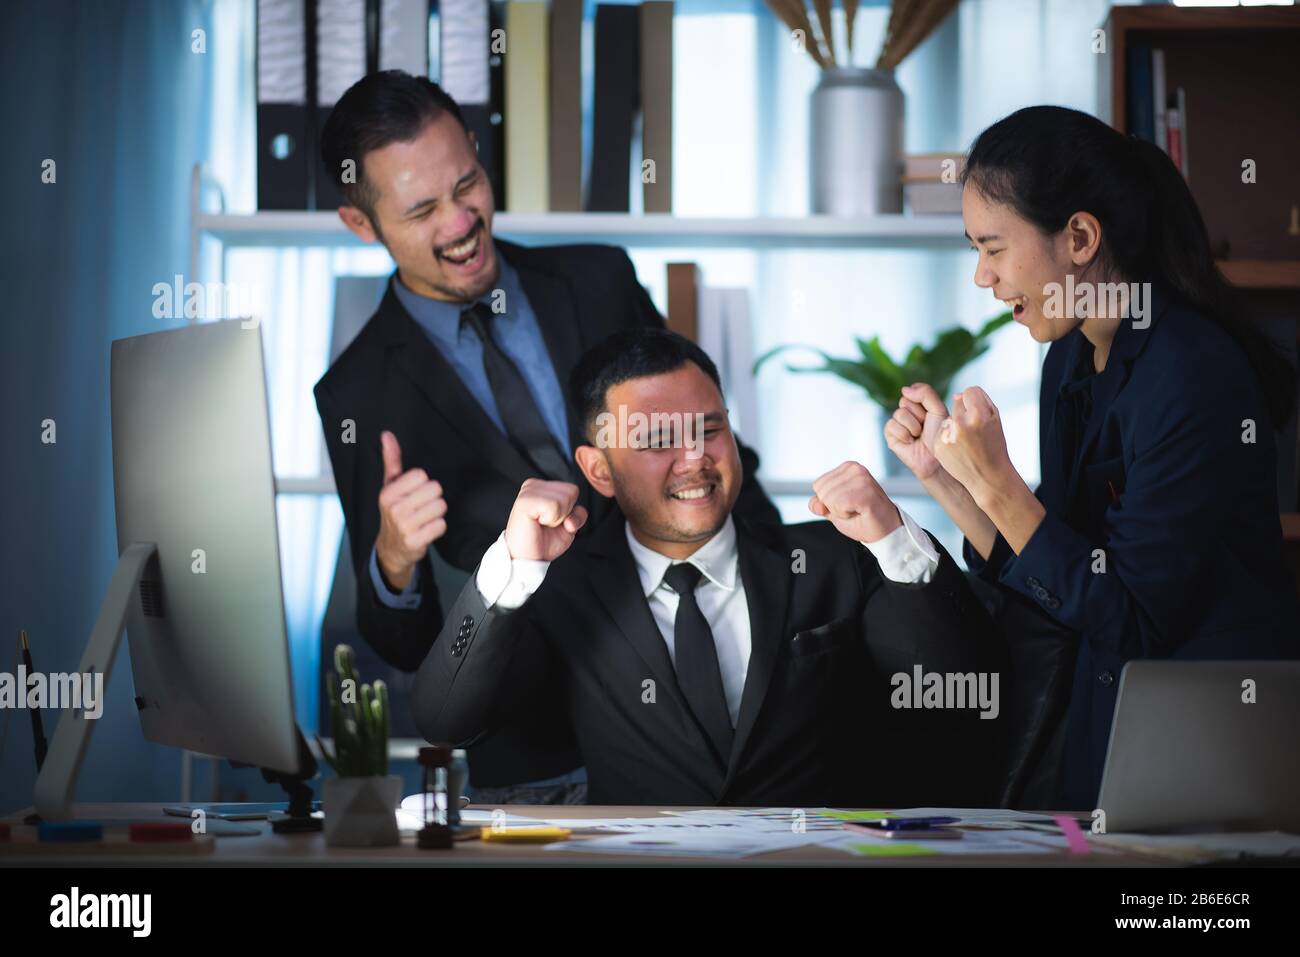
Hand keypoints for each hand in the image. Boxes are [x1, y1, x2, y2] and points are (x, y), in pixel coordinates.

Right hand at [374, 431, 447, 590]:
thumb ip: (392, 460)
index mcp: (388, 493)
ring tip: (423, 518)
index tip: (414, 493)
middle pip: (435, 490)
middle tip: (420, 507)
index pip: (422, 475)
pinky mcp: (415, 541)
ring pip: (440, 507)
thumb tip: (387, 435)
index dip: (423, 483)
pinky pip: (441, 525)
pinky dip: (438, 527)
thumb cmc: (394, 510)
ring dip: (436, 513)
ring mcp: (404, 527)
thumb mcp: (390, 485)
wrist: (391, 547)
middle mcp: (394, 509)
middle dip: (432, 497)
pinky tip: (426, 530)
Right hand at [504, 479, 588, 561]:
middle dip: (564, 514)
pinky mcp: (525, 501)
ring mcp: (528, 491)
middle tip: (546, 523)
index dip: (570, 511)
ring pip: (564, 499)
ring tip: (540, 524)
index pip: (573, 490)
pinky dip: (550, 520)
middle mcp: (534, 485)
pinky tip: (536, 523)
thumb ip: (578, 515)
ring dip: (556, 518)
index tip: (552, 520)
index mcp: (542, 487)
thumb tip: (570, 518)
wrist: (529, 558)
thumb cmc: (543, 542)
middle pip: (571, 492)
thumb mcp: (569, 526)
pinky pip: (554, 506)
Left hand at [808, 461, 901, 543]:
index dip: (828, 502)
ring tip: (859, 510)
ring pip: (829, 499)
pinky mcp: (866, 491)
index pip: (817, 485)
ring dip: (841, 512)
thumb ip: (820, 505)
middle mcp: (855, 468)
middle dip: (834, 507)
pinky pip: (839, 505)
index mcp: (847, 468)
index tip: (848, 504)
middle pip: (821, 492)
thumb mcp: (834, 511)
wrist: (886, 531)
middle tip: (854, 509)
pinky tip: (861, 512)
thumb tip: (815, 504)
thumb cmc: (862, 519)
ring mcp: (862, 478)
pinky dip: (845, 514)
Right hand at [885, 383, 948, 480]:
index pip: (913, 392)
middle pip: (905, 401)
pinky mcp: (889, 434)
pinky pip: (891, 425)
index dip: (924, 404)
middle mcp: (906, 411)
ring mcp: (897, 422)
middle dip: (918, 415)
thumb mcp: (938, 410)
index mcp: (918, 404)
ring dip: (913, 427)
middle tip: (925, 428)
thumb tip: (903, 389)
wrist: (935, 458)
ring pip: (899, 413)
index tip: (931, 416)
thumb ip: (925, 393)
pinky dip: (904, 434)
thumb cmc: (939, 435)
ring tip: (918, 436)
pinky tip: (910, 442)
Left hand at [931, 387, 1015, 504]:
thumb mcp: (995, 419)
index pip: (969, 392)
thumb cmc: (994, 445)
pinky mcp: (938, 445)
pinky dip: (947, 437)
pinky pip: (941, 431)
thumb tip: (956, 395)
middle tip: (974, 430)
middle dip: (964, 413)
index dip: (975, 401)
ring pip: (947, 418)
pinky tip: (958, 449)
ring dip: (954, 425)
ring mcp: (947, 435)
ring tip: (966, 442)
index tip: (979, 413)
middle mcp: (961, 423)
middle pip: (957, 403)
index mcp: (978, 414)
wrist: (988, 477)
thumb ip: (979, 401)